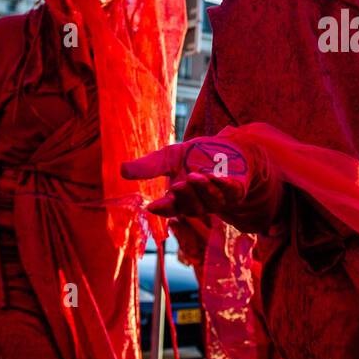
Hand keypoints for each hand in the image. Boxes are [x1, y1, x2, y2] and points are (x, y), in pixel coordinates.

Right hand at [122, 137, 252, 218]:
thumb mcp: (170, 157)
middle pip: (190, 207)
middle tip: (179, 184)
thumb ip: (150, 166)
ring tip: (196, 176)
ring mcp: (219, 200)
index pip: (170, 208)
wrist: (230, 149)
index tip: (152, 206)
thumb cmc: (197, 156)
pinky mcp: (236, 192)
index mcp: (181, 198)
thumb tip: (122, 170)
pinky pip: (229, 192)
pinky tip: (215, 175)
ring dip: (203, 189)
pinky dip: (222, 185)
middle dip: (184, 196)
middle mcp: (199, 203)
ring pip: (209, 202)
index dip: (163, 209)